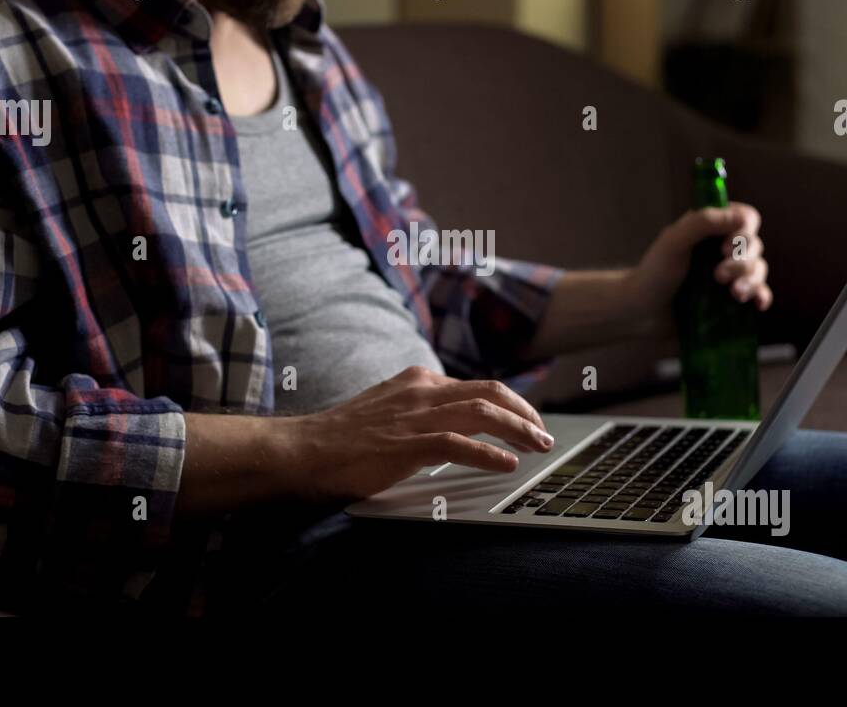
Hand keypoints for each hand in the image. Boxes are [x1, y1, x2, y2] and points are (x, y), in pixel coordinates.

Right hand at [274, 366, 554, 503]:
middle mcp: (420, 391)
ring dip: (518, 430)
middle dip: (524, 412)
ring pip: (482, 414)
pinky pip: (458, 445)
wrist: (303, 451)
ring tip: (538, 447)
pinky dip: (489, 455)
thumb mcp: (387, 411)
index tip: (527, 422)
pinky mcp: (407, 445)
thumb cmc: (342, 439)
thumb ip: (419, 412)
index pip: (477, 386)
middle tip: (543, 434)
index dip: (510, 404)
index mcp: (418, 381)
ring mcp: (414, 416)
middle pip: (490, 392)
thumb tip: (454, 427)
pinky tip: (508, 465)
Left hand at [627, 202, 772, 335]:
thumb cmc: (654, 273)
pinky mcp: (732, 301)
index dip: (744, 230)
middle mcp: (723, 250)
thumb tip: (741, 217)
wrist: (642, 314)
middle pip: (754, 246)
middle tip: (718, 276)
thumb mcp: (673, 241)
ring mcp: (730, 276)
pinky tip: (758, 304)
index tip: (725, 247)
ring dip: (751, 281)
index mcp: (711, 229)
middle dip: (742, 262)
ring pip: (759, 270)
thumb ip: (702, 222)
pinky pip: (758, 294)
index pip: (746, 218)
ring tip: (733, 294)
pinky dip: (762, 296)